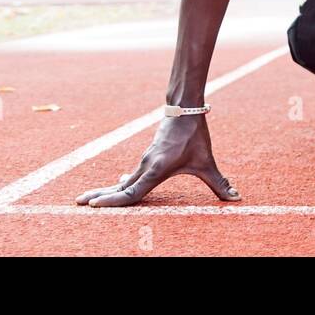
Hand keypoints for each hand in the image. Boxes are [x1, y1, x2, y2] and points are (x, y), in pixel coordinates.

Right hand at [75, 114, 240, 206]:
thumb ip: (219, 183)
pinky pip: (131, 175)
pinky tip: (118, 185)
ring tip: (87, 199)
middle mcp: (145, 166)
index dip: (114, 201)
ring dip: (106, 190)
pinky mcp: (147, 158)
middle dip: (99, 196)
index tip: (95, 206)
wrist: (185, 108)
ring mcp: (144, 162)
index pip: (132, 192)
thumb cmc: (194, 135)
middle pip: (119, 188)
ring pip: (123, 181)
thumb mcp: (206, 162)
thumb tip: (236, 198)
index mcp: (156, 170)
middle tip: (78, 203)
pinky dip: (120, 183)